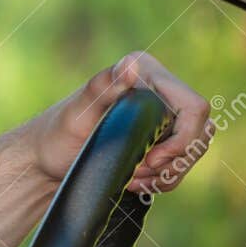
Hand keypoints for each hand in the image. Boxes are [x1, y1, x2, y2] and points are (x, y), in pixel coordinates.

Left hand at [27, 51, 213, 193]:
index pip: (194, 107)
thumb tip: (132, 65)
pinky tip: (135, 182)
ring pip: (194, 149)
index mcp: (143, 72)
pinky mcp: (160, 135)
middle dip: (173, 160)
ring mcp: (162, 113)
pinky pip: (182, 161)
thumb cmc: (55, 135)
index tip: (151, 160)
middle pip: (200, 131)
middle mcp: (158, 88)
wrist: (45, 160)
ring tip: (131, 177)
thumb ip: (103, 88)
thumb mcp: (77, 114)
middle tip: (136, 172)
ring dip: (167, 172)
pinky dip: (163, 178)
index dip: (182, 140)